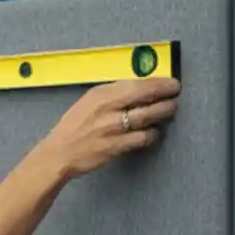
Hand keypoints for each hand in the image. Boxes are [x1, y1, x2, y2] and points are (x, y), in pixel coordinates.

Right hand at [25, 76, 180, 182]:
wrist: (59, 153)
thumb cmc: (73, 128)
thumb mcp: (88, 102)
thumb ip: (111, 94)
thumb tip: (137, 88)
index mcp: (100, 94)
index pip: (137, 82)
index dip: (158, 82)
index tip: (170, 82)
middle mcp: (107, 108)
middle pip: (146, 96)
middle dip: (166, 94)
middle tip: (175, 94)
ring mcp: (112, 127)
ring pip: (148, 116)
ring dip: (164, 112)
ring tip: (170, 110)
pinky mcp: (116, 146)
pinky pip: (143, 138)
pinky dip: (153, 134)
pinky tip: (155, 132)